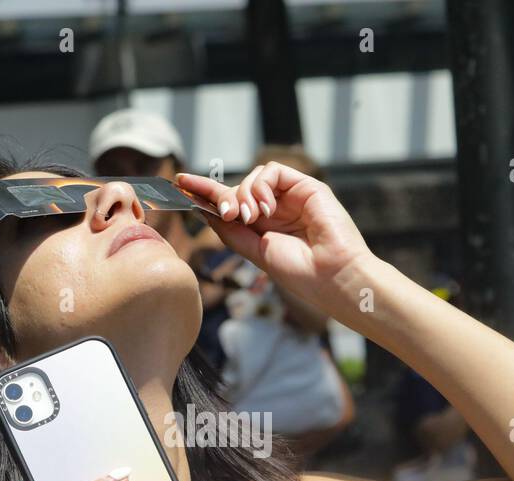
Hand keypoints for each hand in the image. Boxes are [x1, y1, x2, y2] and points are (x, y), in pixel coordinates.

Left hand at [175, 164, 372, 317]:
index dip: (206, 191)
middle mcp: (278, 210)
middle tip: (227, 214)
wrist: (332, 277)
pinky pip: (273, 171)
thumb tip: (204, 211)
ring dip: (244, 194)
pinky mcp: (307, 186)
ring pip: (254, 178)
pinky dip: (262, 187)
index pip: (231, 203)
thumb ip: (231, 231)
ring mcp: (292, 197)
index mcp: (265, 228)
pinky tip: (267, 209)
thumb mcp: (256, 252)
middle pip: (239, 188)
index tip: (181, 183)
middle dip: (224, 197)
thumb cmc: (301, 273)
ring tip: (250, 217)